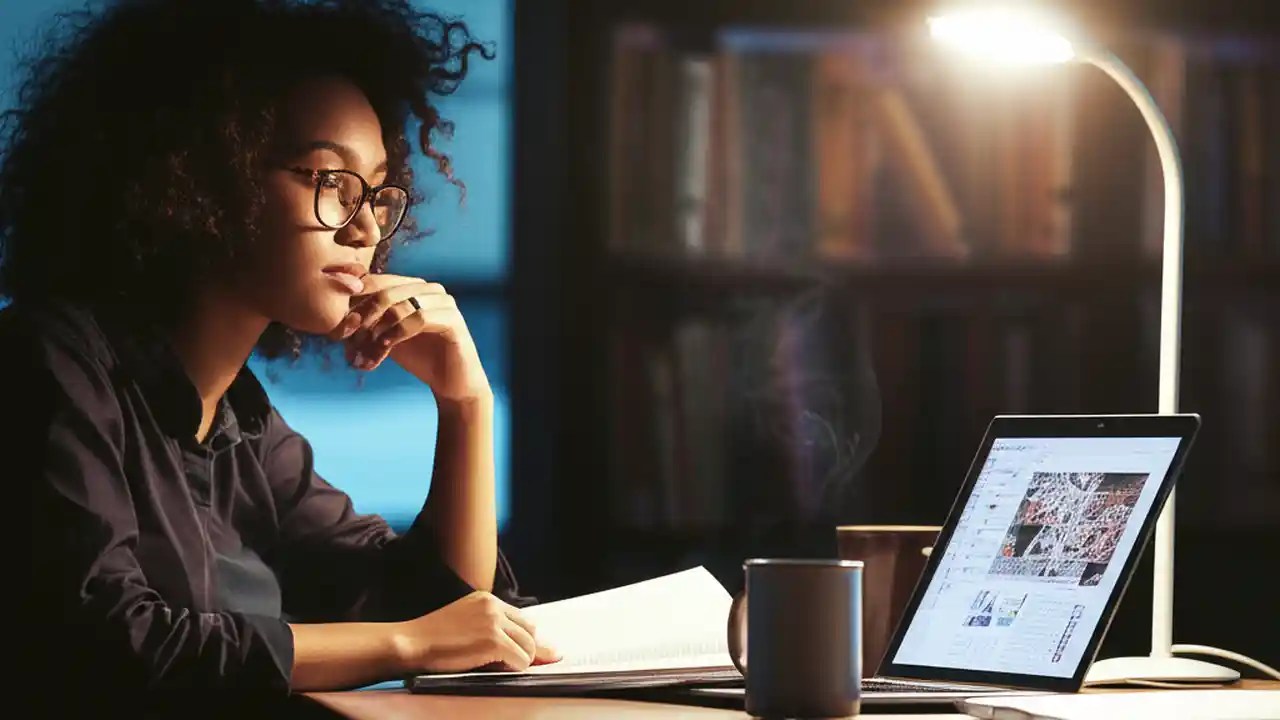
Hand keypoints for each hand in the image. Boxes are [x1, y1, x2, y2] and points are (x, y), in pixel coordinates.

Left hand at [331, 273, 491, 402]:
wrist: (451, 383)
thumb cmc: (418, 358)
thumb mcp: (383, 337)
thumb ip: (364, 325)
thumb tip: (331, 320)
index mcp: (411, 286)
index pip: (374, 282)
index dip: (351, 303)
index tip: (337, 331)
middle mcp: (428, 288)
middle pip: (383, 292)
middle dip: (361, 319)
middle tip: (347, 342)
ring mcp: (443, 301)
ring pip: (397, 305)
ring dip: (375, 332)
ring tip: (365, 355)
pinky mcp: (452, 319)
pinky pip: (418, 318)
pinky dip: (396, 333)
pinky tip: (385, 348)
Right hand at [395, 591, 560, 673]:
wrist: (411, 643)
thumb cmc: (433, 638)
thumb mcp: (465, 623)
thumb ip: (492, 628)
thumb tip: (522, 641)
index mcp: (486, 600)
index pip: (521, 619)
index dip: (522, 639)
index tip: (519, 653)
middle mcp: (493, 607)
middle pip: (530, 631)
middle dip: (526, 649)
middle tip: (510, 663)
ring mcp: (494, 623)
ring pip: (529, 647)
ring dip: (519, 661)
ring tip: (499, 667)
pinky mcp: (493, 641)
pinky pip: (520, 660)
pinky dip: (514, 669)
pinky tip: (496, 670)